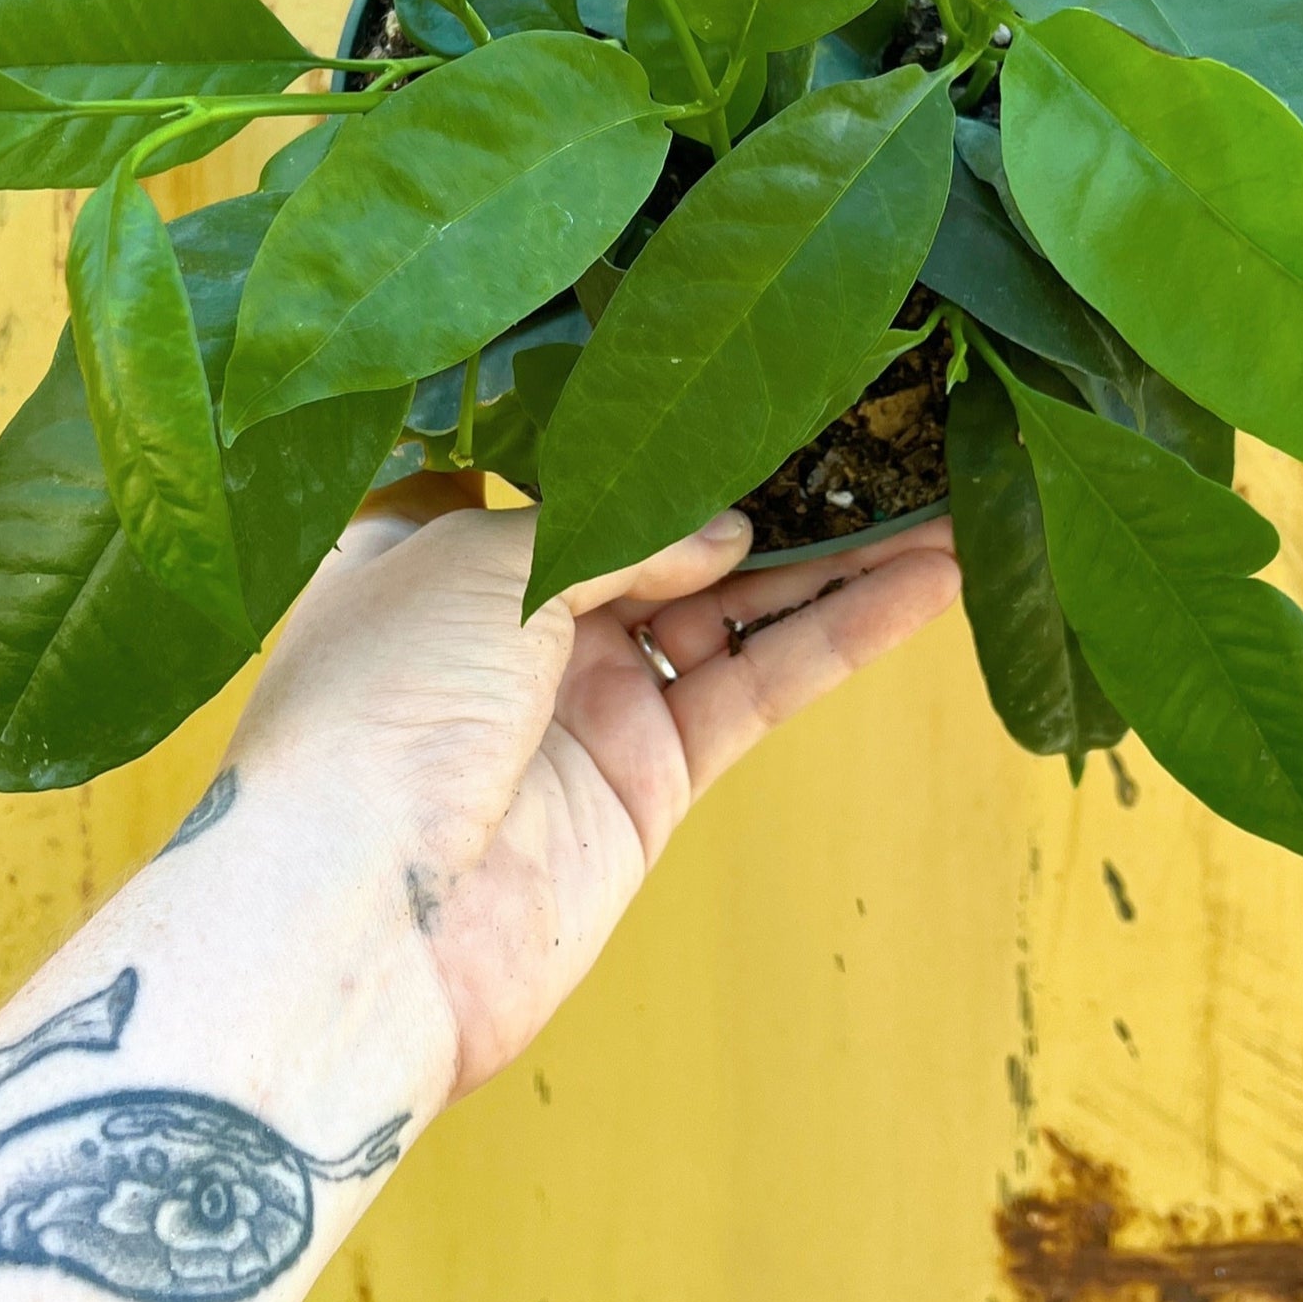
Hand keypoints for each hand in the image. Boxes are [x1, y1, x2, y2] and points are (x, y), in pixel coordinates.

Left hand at [224, 490, 960, 1098]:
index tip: (745, 380)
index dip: (648, 432)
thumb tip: (724, 534)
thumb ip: (618, 529)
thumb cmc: (383, 704)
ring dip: (837, 559)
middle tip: (885, 434)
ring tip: (945, 501)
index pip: (559, 471)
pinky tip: (924, 580)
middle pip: (665, 539)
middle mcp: (511, 622)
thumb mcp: (491, 561)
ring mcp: (582, 705)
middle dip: (770, 493)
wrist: (357, 921)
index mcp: (434, 547)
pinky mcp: (646, 784)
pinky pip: (759, 687)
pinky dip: (842, 635)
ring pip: (733, 610)